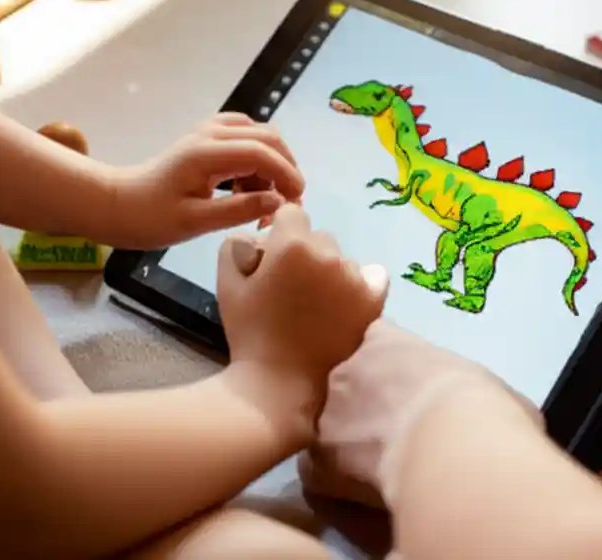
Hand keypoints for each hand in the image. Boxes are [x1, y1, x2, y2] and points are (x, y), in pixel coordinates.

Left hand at [108, 113, 303, 248]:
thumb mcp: (194, 222)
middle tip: (286, 204)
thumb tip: (277, 202)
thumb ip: (238, 210)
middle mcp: (210, 133)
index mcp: (206, 152)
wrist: (117, 204)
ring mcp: (208, 132)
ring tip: (264, 201)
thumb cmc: (150, 217)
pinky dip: (257, 161)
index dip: (286, 174)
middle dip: (285, 167)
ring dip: (272, 164)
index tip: (295, 202)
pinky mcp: (206, 139)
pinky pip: (245, 139)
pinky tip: (247, 189)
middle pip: (267, 136)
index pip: (262, 152)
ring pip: (259, 135)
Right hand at [216, 204, 388, 443]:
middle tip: (290, 289)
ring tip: (315, 304)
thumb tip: (259, 237)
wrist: (278, 385)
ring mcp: (354, 278)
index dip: (280, 236)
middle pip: (318, 238)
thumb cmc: (248, 334)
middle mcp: (329, 254)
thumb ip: (237, 245)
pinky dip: (362, 282)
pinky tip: (346, 300)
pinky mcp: (372, 301)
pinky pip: (374, 275)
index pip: (292, 214)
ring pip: (342, 258)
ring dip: (330, 271)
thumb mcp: (227, 284)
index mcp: (292, 244)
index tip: (274, 262)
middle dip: (304, 254)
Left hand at [299, 321, 542, 507]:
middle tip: (388, 432)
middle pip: (340, 384)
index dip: (382, 366)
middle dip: (358, 406)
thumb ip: (469, 388)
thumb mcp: (487, 385)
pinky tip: (363, 497)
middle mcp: (343, 368)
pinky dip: (336, 488)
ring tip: (376, 470)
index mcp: (383, 339)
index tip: (400, 387)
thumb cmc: (481, 407)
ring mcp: (325, 414)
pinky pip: (317, 475)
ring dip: (343, 445)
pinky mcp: (316, 461)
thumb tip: (491, 411)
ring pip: (325, 428)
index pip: (369, 340)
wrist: (453, 445)